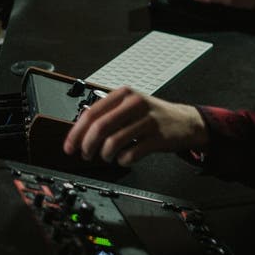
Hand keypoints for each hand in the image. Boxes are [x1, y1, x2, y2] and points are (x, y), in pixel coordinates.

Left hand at [63, 85, 207, 165]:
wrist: (185, 121)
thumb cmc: (152, 115)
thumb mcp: (130, 106)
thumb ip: (108, 113)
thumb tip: (80, 132)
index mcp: (124, 94)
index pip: (92, 113)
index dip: (77, 132)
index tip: (70, 146)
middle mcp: (135, 104)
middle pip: (100, 127)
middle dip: (87, 145)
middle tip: (85, 154)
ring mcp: (147, 120)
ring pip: (114, 141)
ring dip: (105, 154)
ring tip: (107, 156)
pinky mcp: (157, 137)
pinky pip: (131, 153)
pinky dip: (123, 160)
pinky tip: (124, 158)